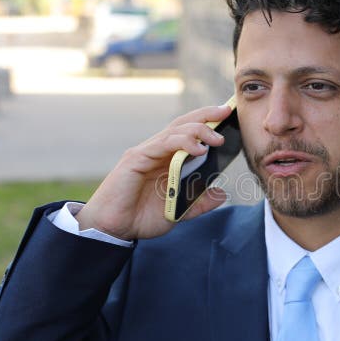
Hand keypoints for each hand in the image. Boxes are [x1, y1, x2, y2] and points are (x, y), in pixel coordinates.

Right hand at [74, 104, 231, 239]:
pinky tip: (198, 149)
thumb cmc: (140, 218)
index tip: (227, 115)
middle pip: (183, 124)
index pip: (188, 133)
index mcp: (166, 160)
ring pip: (174, 131)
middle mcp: (156, 152)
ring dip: (198, 130)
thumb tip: (221, 194)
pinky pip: (162, 145)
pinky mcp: (136, 160)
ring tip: (217, 138)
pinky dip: (181, 143)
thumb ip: (199, 203)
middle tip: (226, 111)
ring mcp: (146, 153)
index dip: (206, 122)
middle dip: (205, 115)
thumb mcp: (178, 212)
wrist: (112, 230)